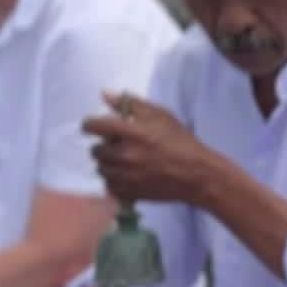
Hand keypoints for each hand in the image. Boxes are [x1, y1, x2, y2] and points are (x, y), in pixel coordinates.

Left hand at [84, 91, 218, 205]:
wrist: (195, 174)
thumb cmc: (180, 141)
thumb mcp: (159, 115)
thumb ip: (130, 103)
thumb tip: (105, 95)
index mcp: (131, 132)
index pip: (93, 126)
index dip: (90, 124)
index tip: (94, 126)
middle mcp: (124, 154)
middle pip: (95, 150)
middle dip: (103, 145)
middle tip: (118, 144)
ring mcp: (125, 176)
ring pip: (101, 168)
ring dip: (108, 163)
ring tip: (124, 160)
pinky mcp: (129, 192)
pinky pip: (109, 185)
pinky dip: (115, 180)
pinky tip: (127, 175)